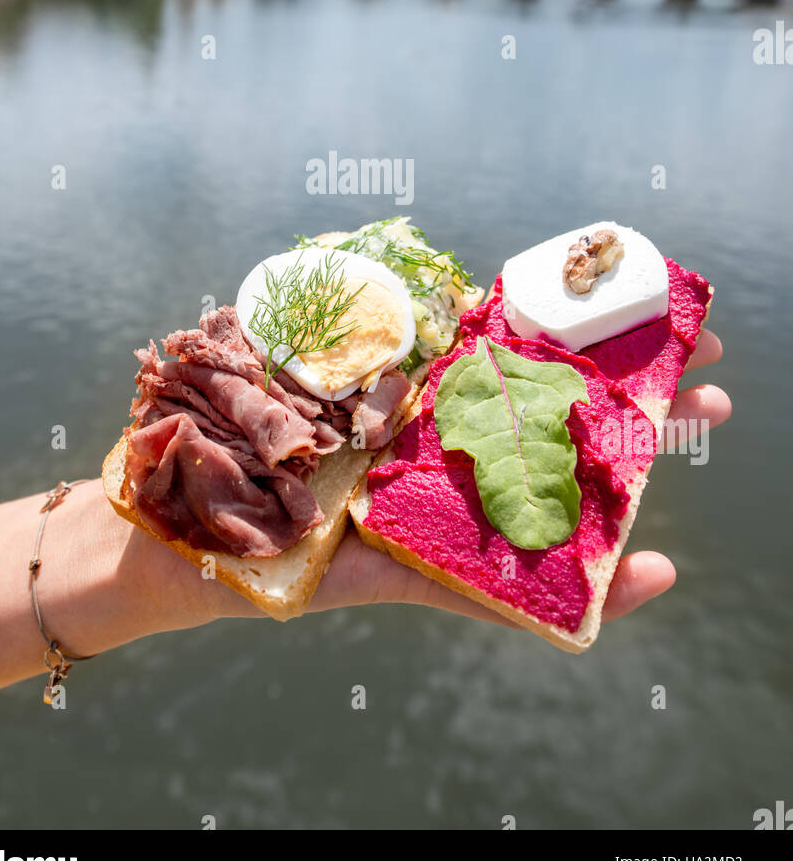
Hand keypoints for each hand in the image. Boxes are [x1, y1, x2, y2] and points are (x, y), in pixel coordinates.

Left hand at [149, 328, 729, 632]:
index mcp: (398, 386)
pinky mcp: (409, 576)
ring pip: (539, 491)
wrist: (152, 528)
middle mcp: (423, 444)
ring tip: (702, 434)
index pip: (506, 349)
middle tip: (708, 380)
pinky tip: (639, 580)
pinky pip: (495, 590)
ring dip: (626, 470)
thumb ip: (340, 315)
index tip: (646, 307)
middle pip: (544, 417)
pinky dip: (566, 593)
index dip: (578, 332)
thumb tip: (410, 267)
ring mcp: (424, 509)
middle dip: (628, 394)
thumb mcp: (272, 350)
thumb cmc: (204, 427)